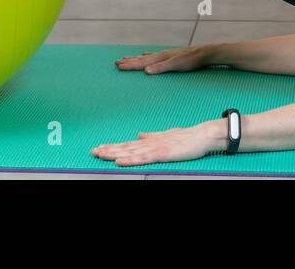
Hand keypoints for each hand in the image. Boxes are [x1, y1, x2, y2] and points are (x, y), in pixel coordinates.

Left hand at [92, 120, 224, 166]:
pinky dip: (130, 160)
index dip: (114, 146)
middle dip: (109, 150)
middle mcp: (149, 143)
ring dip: (114, 154)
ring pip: (130, 152)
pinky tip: (119, 161)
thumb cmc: (187, 138)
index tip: (100, 147)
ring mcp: (155, 148)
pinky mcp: (162, 154)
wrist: (201, 135)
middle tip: (94, 152)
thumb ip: (152, 135)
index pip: (128, 144)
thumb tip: (140, 134)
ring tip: (101, 155)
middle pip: (125, 147)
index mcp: (150, 140)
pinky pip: (143, 158)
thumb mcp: (167, 135)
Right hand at [114, 45, 213, 74]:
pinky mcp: (169, 56)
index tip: (118, 66)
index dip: (130, 65)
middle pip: (141, 58)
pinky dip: (147, 56)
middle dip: (129, 62)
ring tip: (126, 58)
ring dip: (135, 58)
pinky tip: (145, 54)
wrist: (203, 53)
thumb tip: (146, 71)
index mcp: (160, 57)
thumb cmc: (190, 61)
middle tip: (116, 63)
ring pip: (146, 56)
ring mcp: (164, 54)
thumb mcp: (176, 65)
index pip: (142, 62)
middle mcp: (160, 55)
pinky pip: (153, 55)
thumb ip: (161, 68)